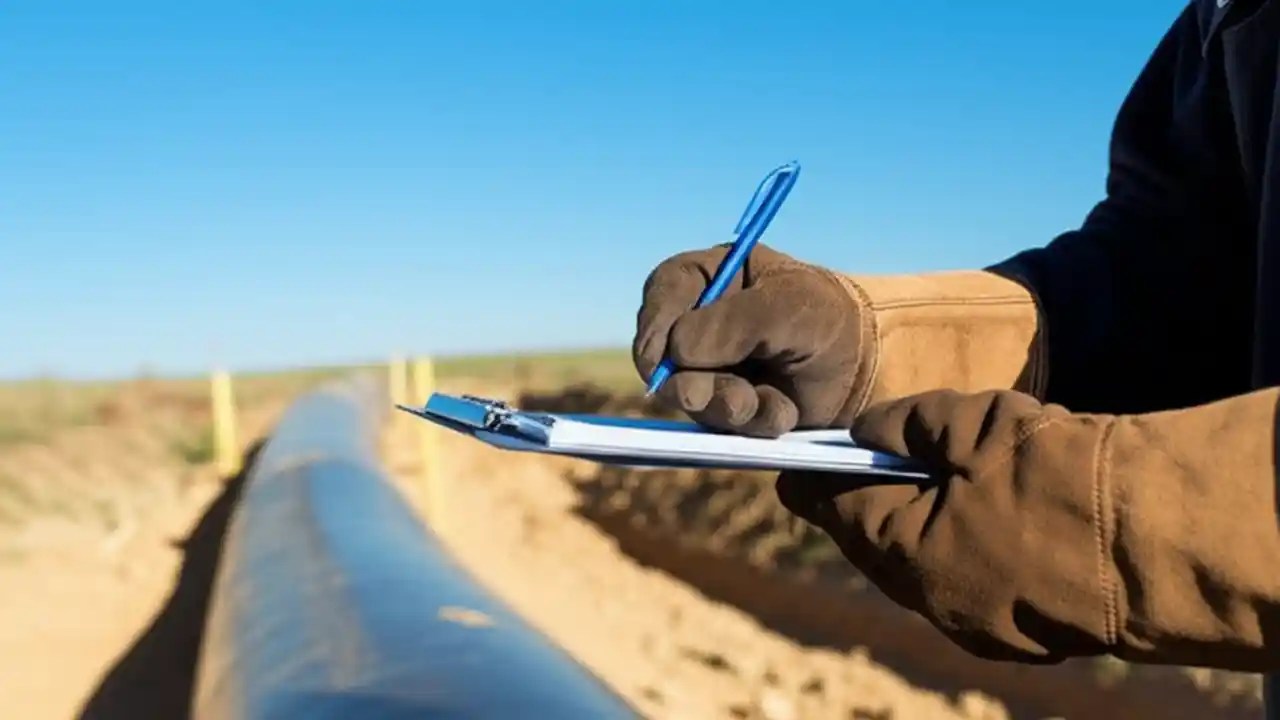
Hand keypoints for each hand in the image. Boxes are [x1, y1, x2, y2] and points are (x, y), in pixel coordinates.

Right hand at [633, 244, 867, 436]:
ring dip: (726, 406)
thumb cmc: (825, 318)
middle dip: (694, 384)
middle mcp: (699, 321)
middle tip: (734, 398)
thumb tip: (677, 350)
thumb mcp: (789, 308)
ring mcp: (707, 365)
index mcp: (710, 277)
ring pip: (687, 395)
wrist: (863, 366)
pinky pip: (718, 423)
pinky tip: (782, 410)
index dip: (654, 325)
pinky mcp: (722, 403)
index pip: (662, 292)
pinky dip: (750, 422)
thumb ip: (733, 324)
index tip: (657, 361)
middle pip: (662, 354)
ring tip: (767, 403)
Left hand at [776, 389, 1113, 662]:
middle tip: (846, 476)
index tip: (792, 468)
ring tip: (905, 493)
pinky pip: (966, 588)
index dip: (812, 483)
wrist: (1160, 543)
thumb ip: (907, 425)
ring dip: (909, 533)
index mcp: (904, 552)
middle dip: (859, 509)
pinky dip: (955, 555)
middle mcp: (932, 600)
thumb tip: (866, 432)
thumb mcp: (973, 427)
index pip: (836, 510)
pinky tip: (966, 524)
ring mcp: (978, 625)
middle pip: (875, 546)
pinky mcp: (1020, 634)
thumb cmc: (1061, 477)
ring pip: (921, 572)